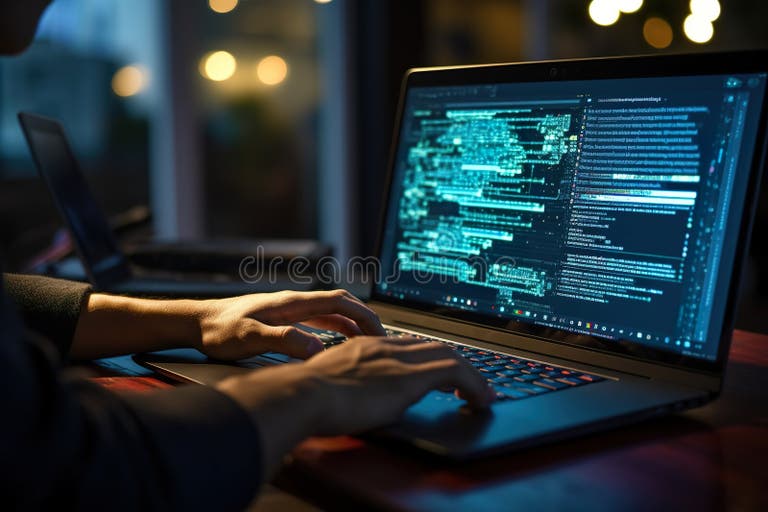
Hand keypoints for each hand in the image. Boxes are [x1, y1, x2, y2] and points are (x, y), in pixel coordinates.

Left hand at [196, 289, 385, 359]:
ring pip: (331, 312)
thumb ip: (285, 341)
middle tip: (381, 340)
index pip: (340, 302)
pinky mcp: (282, 319)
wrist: (196, 323)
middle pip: (341, 304)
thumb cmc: (219, 331)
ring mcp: (289, 310)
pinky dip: (335, 329)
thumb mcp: (250, 338)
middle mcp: (294, 303)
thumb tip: (317, 349)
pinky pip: (318, 320)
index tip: (380, 333)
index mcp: (292, 303)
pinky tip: (335, 344)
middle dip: (365, 319)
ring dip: (352, 324)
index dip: (364, 315)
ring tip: (366, 343)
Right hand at [216, 336, 494, 477]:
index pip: (410, 345)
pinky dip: (473, 383)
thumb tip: (358, 398)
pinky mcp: (408, 377)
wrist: (302, 395)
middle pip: (434, 345)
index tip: (440, 374)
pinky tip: (479, 399)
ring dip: (470, 375)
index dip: (430, 358)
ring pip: (449, 354)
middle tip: (469, 383)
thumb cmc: (305, 397)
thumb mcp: (330, 382)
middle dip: (456, 363)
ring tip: (480, 394)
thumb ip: (349, 383)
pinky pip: (454, 371)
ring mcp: (397, 359)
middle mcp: (385, 347)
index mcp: (366, 347)